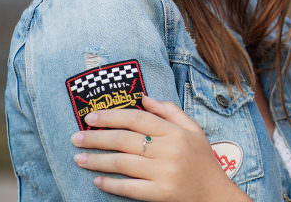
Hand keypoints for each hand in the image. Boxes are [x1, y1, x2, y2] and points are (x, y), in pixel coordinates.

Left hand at [71, 97, 248, 201]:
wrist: (214, 193)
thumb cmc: (202, 159)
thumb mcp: (192, 130)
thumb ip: (169, 112)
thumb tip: (144, 98)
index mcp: (175, 132)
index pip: (138, 118)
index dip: (112, 116)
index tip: (91, 117)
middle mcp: (169, 150)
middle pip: (125, 139)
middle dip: (97, 137)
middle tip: (76, 137)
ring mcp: (165, 172)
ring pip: (123, 163)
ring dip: (97, 160)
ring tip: (79, 158)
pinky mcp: (161, 193)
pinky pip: (130, 187)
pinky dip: (111, 184)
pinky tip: (97, 180)